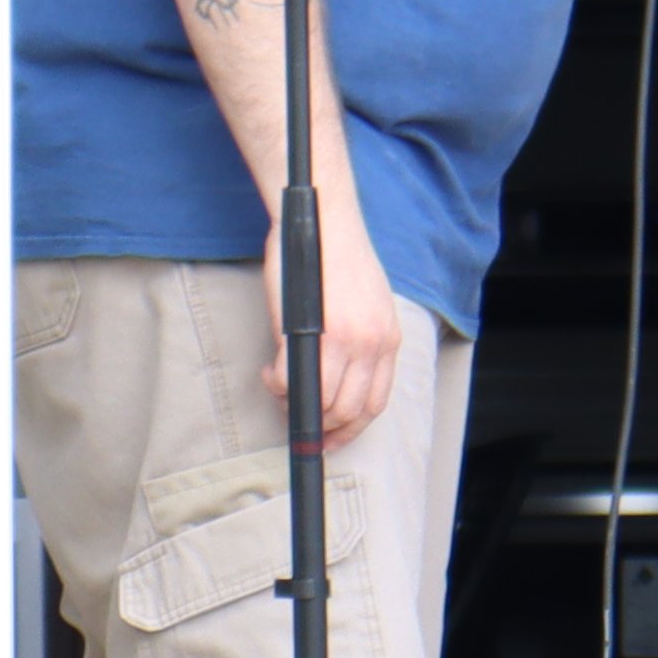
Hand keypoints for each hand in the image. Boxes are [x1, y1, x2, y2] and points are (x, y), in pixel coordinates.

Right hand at [265, 214, 405, 446]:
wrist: (323, 218)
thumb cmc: (335, 256)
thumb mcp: (365, 303)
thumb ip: (358, 340)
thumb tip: (336, 377)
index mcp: (389, 339)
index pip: (376, 402)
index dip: (351, 428)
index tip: (331, 439)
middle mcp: (373, 344)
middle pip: (349, 411)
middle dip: (320, 426)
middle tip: (295, 415)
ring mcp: (345, 341)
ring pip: (321, 402)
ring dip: (294, 404)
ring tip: (278, 387)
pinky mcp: (313, 333)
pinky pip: (291, 379)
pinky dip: (275, 384)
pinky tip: (269, 370)